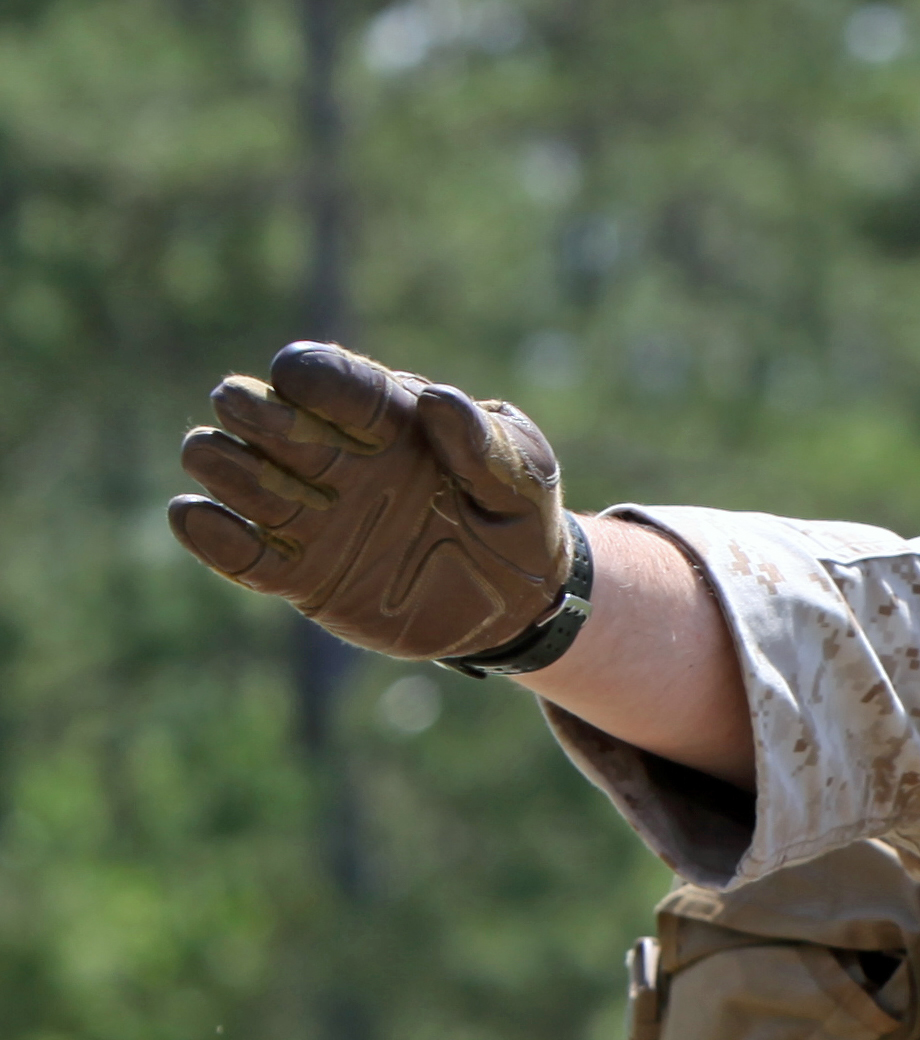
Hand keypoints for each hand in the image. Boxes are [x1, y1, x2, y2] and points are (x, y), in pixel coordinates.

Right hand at [168, 342, 576, 663]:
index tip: (302, 384)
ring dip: (229, 468)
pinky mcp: (297, 572)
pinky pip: (230, 550)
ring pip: (222, 466)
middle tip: (301, 449)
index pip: (318, 371)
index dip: (305, 373)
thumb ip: (486, 443)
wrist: (520, 600)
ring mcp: (307, 512)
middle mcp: (328, 455)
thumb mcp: (524, 476)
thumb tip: (436, 397)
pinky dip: (206, 532)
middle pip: (251, 409)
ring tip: (281, 497)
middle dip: (255, 415)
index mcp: (380, 414)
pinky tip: (210, 519)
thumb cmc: (520, 518)